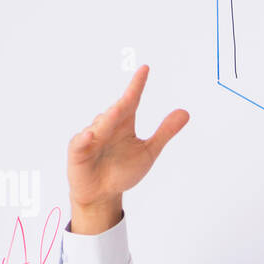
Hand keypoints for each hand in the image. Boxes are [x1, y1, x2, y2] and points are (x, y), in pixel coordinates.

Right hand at [67, 65, 188, 232]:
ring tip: (113, 116)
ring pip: (100, 124)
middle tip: (131, 96)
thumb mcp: (148, 151)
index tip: (146, 69)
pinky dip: (85, 138)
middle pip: (116, 110)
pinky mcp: (78, 152)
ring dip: (106, 121)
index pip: (131, 100)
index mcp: (124, 123)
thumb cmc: (122, 170)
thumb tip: (185, 112)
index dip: (138, 85)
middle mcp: (107, 125)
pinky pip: (80, 142)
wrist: (103, 194)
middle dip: (123, 103)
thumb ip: (165, 132)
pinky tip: (91, 134)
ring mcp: (91, 137)